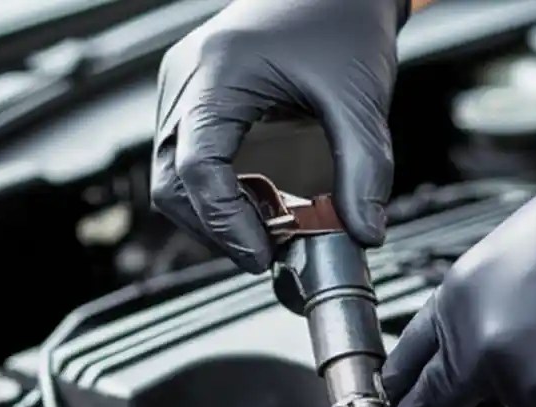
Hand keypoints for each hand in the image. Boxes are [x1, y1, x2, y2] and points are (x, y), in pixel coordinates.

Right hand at [151, 0, 405, 272]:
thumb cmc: (343, 20)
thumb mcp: (361, 97)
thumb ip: (364, 168)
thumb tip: (364, 232)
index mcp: (219, 71)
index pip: (196, 166)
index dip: (225, 222)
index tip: (263, 254)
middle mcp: (186, 77)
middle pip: (171, 181)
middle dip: (216, 229)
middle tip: (267, 253)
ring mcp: (182, 86)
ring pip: (170, 176)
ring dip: (213, 215)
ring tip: (267, 230)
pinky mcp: (191, 95)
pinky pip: (183, 158)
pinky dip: (215, 191)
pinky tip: (257, 203)